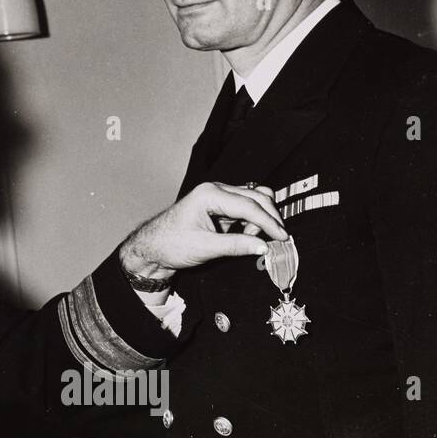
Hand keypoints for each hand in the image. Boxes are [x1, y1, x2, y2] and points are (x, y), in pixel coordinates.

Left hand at [119, 182, 285, 281]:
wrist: (154, 247)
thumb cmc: (172, 244)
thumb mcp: (206, 248)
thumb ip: (236, 245)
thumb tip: (262, 247)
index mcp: (210, 194)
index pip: (249, 206)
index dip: (268, 222)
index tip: (282, 236)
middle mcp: (216, 189)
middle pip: (255, 197)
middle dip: (269, 217)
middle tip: (280, 237)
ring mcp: (219, 196)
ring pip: (253, 200)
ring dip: (261, 218)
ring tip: (255, 238)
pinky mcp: (220, 206)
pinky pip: (245, 208)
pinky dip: (253, 219)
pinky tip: (249, 234)